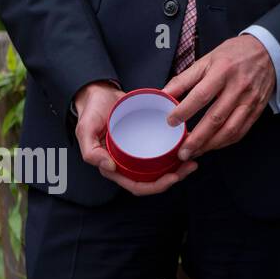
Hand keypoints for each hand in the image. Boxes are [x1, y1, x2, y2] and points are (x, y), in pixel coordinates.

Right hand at [73, 80, 197, 194]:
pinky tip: (189, 143)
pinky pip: (164, 148)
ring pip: (161, 166)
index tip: (173, 178)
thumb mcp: (85, 130)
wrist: (100, 92)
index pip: (136, 185)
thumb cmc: (91, 112)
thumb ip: (91, 151)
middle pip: (153, 179)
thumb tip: (110, 168)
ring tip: (194, 158)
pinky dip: (177, 149)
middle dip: (174, 177)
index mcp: (113, 166)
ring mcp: (139, 151)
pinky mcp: (147, 138)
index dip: (155, 186)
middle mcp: (128, 162)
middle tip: (191, 166)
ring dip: (179, 166)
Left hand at [163, 33, 275, 159]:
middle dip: (197, 138)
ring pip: (230, 129)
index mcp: (223, 71)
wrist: (268, 51)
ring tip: (195, 152)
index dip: (184, 111)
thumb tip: (164, 94)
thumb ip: (185, 78)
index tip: (171, 122)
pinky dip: (226, 142)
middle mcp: (238, 87)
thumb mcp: (207, 59)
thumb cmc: (235, 54)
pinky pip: (241, 131)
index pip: (201, 95)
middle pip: (216, 118)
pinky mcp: (257, 109)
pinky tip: (213, 145)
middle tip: (182, 151)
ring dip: (211, 145)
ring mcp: (250, 100)